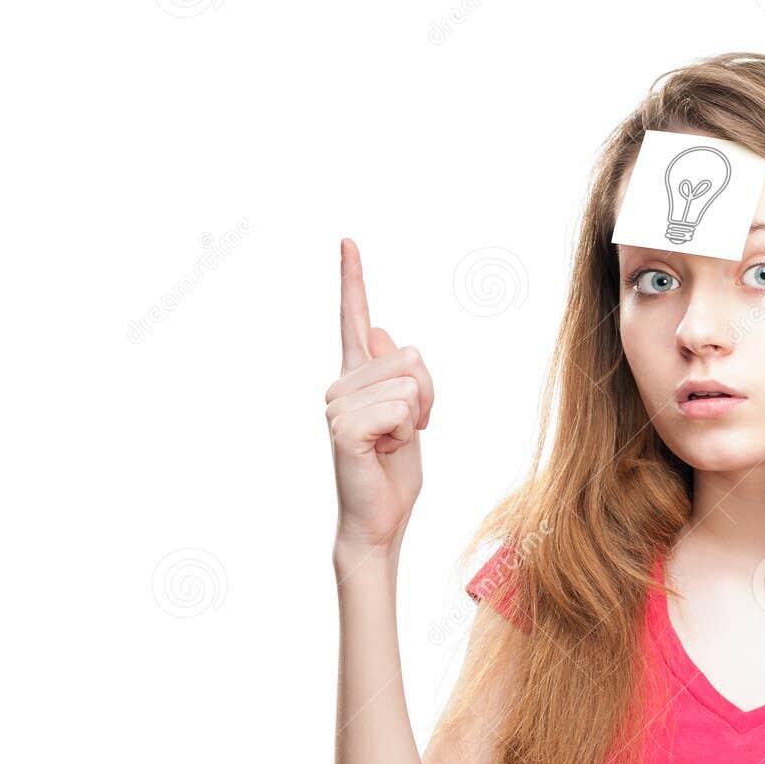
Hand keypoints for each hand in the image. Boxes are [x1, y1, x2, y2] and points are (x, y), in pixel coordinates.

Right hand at [325, 237, 435, 551]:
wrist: (379, 522)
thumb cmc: (392, 474)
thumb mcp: (408, 417)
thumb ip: (398, 375)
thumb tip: (379, 328)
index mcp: (356, 378)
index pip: (354, 319)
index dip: (352, 280)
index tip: (348, 241)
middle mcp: (340, 385)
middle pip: (410, 357)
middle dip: (426, 397)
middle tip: (408, 432)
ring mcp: (337, 406)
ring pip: (409, 384)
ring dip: (416, 419)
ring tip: (393, 445)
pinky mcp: (344, 429)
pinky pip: (399, 408)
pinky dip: (405, 433)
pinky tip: (385, 452)